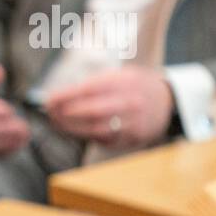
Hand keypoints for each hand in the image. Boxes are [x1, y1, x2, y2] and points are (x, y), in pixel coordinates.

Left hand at [44, 68, 172, 146]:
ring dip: (73, 129)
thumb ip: (92, 85)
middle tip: (50, 115)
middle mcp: (131, 101)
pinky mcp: (135, 137)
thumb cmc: (132, 87)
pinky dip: (88, 136)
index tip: (48, 100)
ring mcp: (134, 121)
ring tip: (58, 125)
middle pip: (92, 111)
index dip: (65, 96)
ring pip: (97, 129)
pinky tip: (76, 132)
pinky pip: (107, 139)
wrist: (167, 100)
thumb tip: (57, 97)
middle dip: (66, 114)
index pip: (89, 89)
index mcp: (124, 82)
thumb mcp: (117, 76)